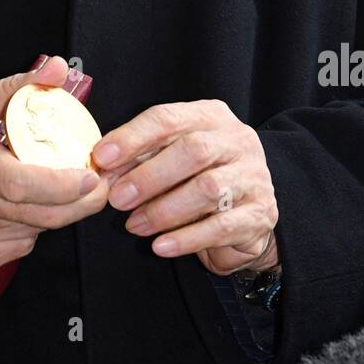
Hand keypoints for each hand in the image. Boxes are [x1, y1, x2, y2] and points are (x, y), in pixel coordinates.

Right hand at [0, 56, 112, 277]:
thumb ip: (12, 88)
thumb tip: (57, 70)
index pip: (23, 185)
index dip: (64, 185)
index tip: (90, 175)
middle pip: (39, 217)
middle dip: (79, 204)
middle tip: (97, 186)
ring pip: (30, 235)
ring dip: (48, 215)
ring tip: (48, 191)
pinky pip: (10, 251)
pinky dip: (22, 231)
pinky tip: (13, 211)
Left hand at [91, 100, 278, 276]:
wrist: (248, 213)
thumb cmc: (199, 177)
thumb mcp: (171, 157)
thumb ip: (141, 157)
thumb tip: (103, 168)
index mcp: (211, 117)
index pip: (169, 118)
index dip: (133, 137)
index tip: (102, 157)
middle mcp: (238, 141)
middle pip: (193, 151)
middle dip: (149, 176)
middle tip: (117, 199)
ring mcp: (254, 177)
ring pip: (208, 190)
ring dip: (164, 210)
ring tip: (134, 225)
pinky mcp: (260, 214)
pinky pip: (221, 227)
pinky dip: (186, 239)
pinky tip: (160, 246)